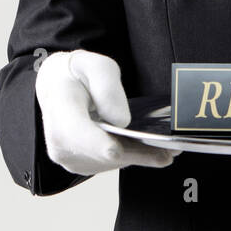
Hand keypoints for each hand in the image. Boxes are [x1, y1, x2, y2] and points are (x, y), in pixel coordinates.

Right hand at [34, 50, 176, 174]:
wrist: (58, 87)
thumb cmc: (78, 74)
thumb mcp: (95, 66)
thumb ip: (108, 88)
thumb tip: (121, 121)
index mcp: (60, 113)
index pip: (79, 134)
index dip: (100, 145)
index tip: (120, 150)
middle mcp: (60, 143)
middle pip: (104, 155)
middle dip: (138, 153)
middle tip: (171, 150)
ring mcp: (70, 158)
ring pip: (112, 162)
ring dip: (140, 156)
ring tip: (168, 149)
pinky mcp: (82, 164)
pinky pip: (111, 163)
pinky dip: (133, 156)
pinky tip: (152, 149)